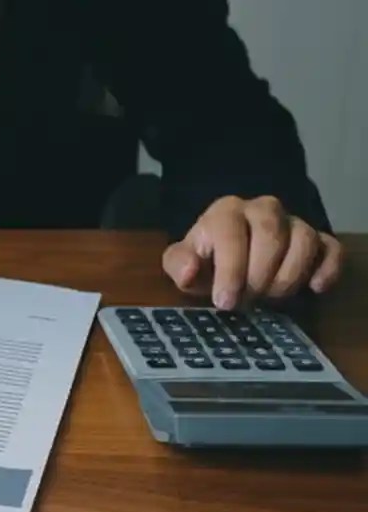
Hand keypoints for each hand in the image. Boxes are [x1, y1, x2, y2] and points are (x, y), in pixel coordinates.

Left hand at [163, 196, 342, 308]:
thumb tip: (189, 272)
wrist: (233, 260)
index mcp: (226, 212)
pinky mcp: (319, 241)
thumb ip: (179, 264)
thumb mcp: (183, 263)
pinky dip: (328, 269)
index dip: (230, 269)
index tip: (225, 302)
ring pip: (304, 239)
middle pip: (270, 233)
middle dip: (259, 273)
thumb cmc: (207, 261)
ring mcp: (294, 223)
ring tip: (273, 297)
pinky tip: (314, 288)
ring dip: (289, 275)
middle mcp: (263, 209)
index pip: (230, 232)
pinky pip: (332, 248)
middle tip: (250, 299)